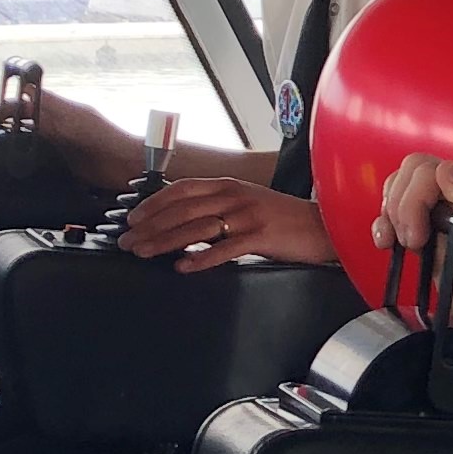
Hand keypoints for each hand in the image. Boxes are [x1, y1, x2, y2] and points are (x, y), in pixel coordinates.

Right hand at [0, 90, 138, 189]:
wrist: (130, 170)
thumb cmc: (107, 139)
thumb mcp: (77, 118)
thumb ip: (51, 105)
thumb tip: (23, 88)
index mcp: (52, 111)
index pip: (14, 106)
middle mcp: (49, 127)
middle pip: (9, 124)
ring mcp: (51, 148)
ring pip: (13, 144)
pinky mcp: (56, 170)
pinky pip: (26, 166)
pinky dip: (7, 166)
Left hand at [118, 178, 336, 270]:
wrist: (325, 226)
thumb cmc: (285, 219)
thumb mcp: (249, 203)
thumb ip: (219, 206)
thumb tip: (184, 220)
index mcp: (230, 185)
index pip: (182, 189)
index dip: (153, 203)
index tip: (132, 218)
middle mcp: (236, 196)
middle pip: (182, 209)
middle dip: (150, 226)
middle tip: (127, 241)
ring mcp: (248, 216)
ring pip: (197, 228)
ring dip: (165, 241)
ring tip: (143, 252)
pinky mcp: (262, 236)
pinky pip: (225, 249)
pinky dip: (201, 258)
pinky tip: (182, 267)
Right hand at [371, 154, 452, 353]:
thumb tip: (445, 170)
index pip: (428, 169)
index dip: (414, 199)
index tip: (418, 235)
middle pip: (410, 176)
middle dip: (400, 206)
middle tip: (411, 242)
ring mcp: (445, 218)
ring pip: (401, 193)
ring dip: (391, 215)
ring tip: (401, 244)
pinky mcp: (432, 239)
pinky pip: (399, 218)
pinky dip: (386, 226)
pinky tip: (390, 244)